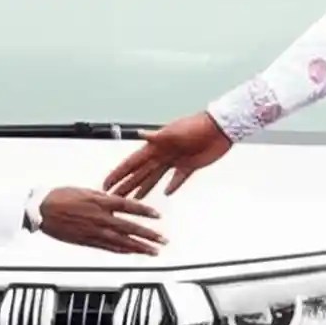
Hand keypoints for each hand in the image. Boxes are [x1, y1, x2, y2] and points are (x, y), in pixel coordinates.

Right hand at [38, 188, 166, 254]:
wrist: (41, 210)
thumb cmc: (59, 197)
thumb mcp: (84, 191)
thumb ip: (102, 197)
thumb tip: (115, 199)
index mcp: (100, 202)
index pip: (129, 206)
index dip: (145, 211)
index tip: (158, 215)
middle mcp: (100, 218)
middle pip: (130, 227)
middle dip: (148, 234)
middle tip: (163, 240)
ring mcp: (94, 231)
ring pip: (122, 242)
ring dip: (139, 247)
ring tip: (153, 252)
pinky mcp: (87, 241)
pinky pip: (108, 248)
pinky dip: (122, 251)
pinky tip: (132, 253)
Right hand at [102, 112, 232, 198]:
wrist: (219, 128)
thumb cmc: (196, 125)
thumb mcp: (173, 131)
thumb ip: (157, 136)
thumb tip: (141, 134)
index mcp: (155, 147)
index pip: (131, 163)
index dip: (118, 174)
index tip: (106, 184)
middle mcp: (162, 155)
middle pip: (140, 174)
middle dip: (126, 186)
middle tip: (114, 197)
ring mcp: (175, 161)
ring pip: (154, 178)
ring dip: (144, 188)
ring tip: (134, 198)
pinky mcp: (189, 166)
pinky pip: (177, 179)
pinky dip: (172, 186)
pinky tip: (166, 193)